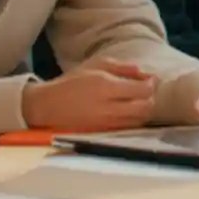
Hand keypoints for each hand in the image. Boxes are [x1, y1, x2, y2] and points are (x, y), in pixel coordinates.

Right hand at [21, 57, 157, 130]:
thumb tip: (144, 73)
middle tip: (145, 92)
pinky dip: (133, 120)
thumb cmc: (73, 81)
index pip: (143, 90)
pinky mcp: (103, 133)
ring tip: (137, 101)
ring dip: (144, 110)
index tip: (150, 79)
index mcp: (106, 87)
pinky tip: (128, 111)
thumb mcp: (96, 64)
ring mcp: (106, 123)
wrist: (47, 106)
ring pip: (139, 121)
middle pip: (146, 108)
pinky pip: (127, 128)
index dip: (151, 84)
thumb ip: (123, 67)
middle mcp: (108, 108)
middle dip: (151, 99)